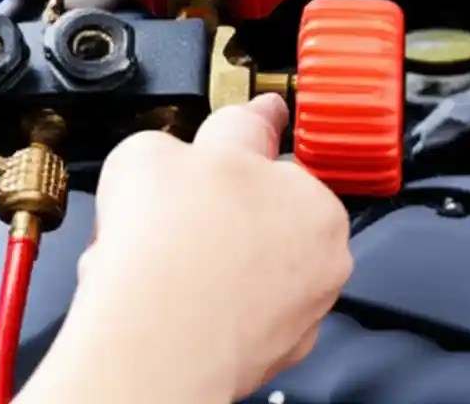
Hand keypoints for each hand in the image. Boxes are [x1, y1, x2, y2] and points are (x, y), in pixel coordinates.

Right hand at [20, 95, 351, 402]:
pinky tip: (172, 299)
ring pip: (251, 264)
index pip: (269, 142)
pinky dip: (214, 304)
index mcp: (305, 189)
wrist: (154, 341)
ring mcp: (304, 304)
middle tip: (168, 213)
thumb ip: (181, 142)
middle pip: (262, 208)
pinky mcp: (279, 350)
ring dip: (209, 257)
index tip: (259, 118)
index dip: (248, 131)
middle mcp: (319, 247)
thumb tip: (187, 150)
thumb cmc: (162, 248)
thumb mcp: (149, 151)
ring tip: (159, 262)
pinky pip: (245, 311)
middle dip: (217, 206)